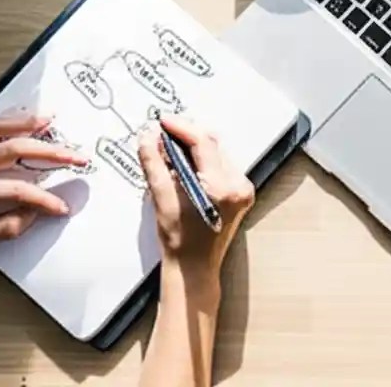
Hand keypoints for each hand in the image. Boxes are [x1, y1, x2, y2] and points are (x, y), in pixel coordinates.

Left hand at [0, 112, 87, 253]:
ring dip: (32, 125)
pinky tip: (30, 118)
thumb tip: (30, 216)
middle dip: (52, 152)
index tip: (62, 208)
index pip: (16, 191)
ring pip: (2, 130)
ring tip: (56, 123)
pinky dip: (13, 120)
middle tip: (77, 157)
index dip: (43, 200)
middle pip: (16, 150)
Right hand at [137, 114, 254, 274]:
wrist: (194, 269)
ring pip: (217, 153)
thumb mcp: (162, 199)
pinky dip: (202, 160)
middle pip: (213, 145)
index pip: (204, 143)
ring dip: (194, 147)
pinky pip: (220, 166)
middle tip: (162, 131)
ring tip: (168, 147)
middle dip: (187, 135)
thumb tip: (148, 136)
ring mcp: (243, 189)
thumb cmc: (179, 241)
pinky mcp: (240, 194)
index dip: (181, 128)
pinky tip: (183, 163)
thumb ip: (155, 164)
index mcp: (223, 187)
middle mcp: (239, 185)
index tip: (163, 121)